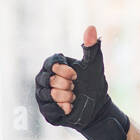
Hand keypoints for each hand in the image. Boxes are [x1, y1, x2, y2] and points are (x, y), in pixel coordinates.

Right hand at [34, 25, 130, 139]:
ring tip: (73, 98)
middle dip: (65, 85)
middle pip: (47, 79)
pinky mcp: (46, 111)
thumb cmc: (93, 83)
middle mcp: (43, 79)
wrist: (97, 107)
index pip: (50, 63)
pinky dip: (63, 109)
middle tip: (74, 87)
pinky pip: (49, 109)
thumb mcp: (94, 64)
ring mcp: (42, 96)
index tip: (75, 74)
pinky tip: (70, 108)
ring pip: (48, 95)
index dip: (63, 70)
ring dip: (65, 97)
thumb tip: (91, 27)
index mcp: (52, 66)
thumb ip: (91, 46)